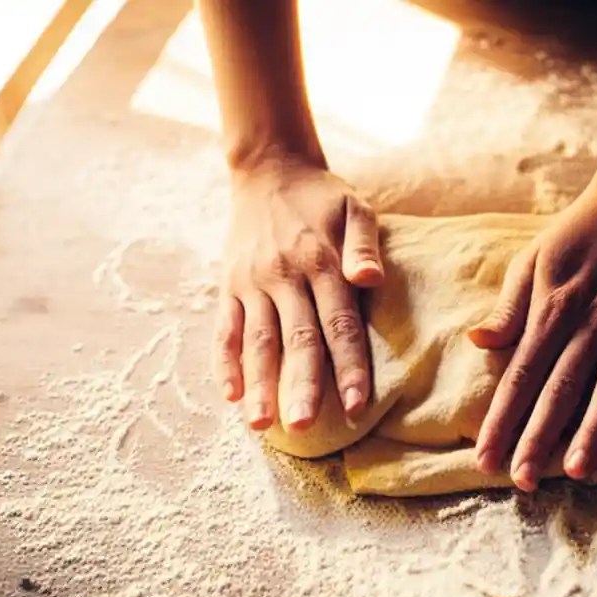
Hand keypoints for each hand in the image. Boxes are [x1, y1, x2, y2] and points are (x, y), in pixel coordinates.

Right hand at [215, 154, 381, 430]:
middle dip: (302, 386)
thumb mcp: (355, 207)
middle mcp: (284, 276)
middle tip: (306, 427)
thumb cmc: (323, 198)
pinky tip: (230, 395)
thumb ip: (364, 244)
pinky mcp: (228, 286)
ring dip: (260, 384)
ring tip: (262, 425)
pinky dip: (225, 363)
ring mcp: (252, 283)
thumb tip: (371, 278)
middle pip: (297, 340)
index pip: (339, 324)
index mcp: (320, 262)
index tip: (357, 406)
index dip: (349, 367)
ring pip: (257, 341)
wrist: (269, 169)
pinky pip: (225, 329)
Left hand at [469, 190, 596, 490]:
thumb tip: (478, 342)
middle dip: (538, 438)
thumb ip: (508, 308)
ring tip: (577, 471)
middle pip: (561, 391)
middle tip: (522, 482)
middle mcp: (592, 325)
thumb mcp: (531, 261)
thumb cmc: (577, 235)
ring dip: (594, 430)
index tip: (485, 458)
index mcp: (553, 311)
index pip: (521, 375)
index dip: (502, 419)